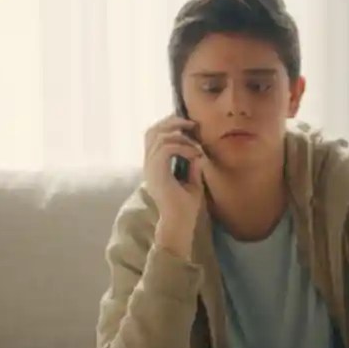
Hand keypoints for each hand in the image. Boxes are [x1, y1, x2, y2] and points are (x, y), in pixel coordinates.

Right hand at [143, 115, 210, 255]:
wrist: (179, 225)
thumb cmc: (185, 209)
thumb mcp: (193, 182)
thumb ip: (193, 166)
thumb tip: (199, 153)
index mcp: (154, 165)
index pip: (154, 135)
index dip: (170, 125)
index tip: (191, 127)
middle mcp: (149, 165)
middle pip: (152, 131)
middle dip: (172, 122)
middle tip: (192, 125)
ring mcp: (150, 168)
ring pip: (159, 137)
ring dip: (181, 136)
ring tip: (196, 145)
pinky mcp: (157, 173)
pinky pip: (167, 149)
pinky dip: (183, 147)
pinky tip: (195, 155)